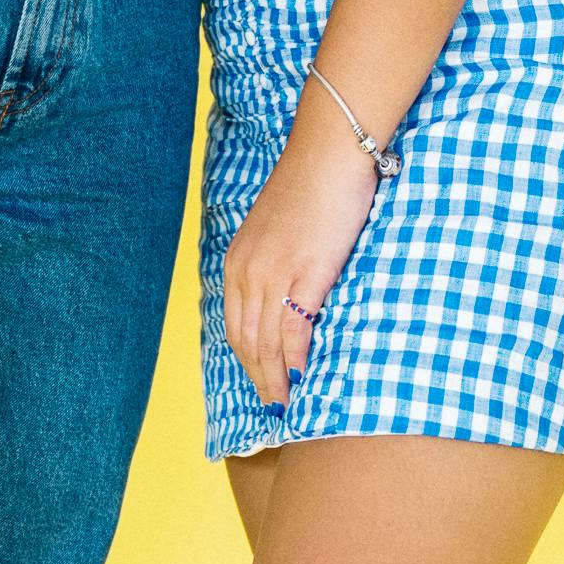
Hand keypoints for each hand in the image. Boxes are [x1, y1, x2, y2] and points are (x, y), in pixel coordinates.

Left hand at [223, 116, 381, 408]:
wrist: (329, 153)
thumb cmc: (311, 187)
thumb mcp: (278, 231)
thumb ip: (274, 263)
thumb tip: (287, 297)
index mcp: (237, 262)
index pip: (235, 326)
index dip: (246, 361)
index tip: (259, 385)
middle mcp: (247, 272)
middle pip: (247, 341)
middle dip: (258, 378)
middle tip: (274, 409)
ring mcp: (273, 274)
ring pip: (267, 342)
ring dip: (275, 378)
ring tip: (287, 404)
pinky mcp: (304, 274)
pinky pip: (294, 328)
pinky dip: (296, 357)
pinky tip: (301, 376)